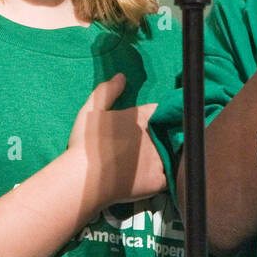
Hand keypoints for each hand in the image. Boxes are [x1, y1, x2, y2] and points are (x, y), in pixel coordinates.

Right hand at [67, 73, 165, 210]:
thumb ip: (107, 91)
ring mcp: (158, 158)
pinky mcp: (159, 180)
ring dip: (169, 152)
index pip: (160, 110)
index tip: (154, 120)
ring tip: (163, 156)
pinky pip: (170, 175)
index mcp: (142, 117)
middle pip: (169, 131)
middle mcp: (155, 136)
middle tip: (155, 141)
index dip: (158, 115)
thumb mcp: (91, 110)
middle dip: (165, 133)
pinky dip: (167, 174)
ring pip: (172, 153)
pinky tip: (161, 175)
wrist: (85, 178)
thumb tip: (122, 76)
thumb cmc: (86, 143)